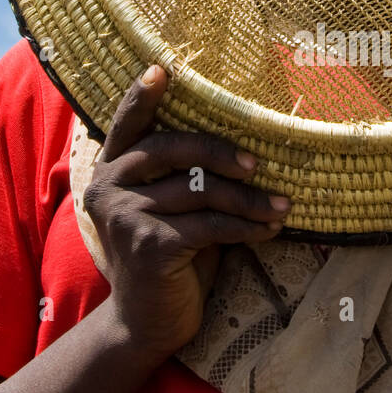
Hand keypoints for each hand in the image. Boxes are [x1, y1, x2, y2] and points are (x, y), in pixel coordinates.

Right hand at [84, 65, 288, 360]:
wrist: (146, 323)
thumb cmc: (169, 258)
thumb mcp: (170, 210)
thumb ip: (182, 178)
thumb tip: (244, 145)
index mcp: (111, 172)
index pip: (127, 125)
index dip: (142, 96)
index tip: (164, 69)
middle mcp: (109, 188)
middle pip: (173, 148)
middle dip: (221, 152)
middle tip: (259, 163)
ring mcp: (125, 217)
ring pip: (201, 191)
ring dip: (250, 200)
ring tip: (283, 206)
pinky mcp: (149, 245)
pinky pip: (211, 226)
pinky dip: (246, 227)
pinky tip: (270, 231)